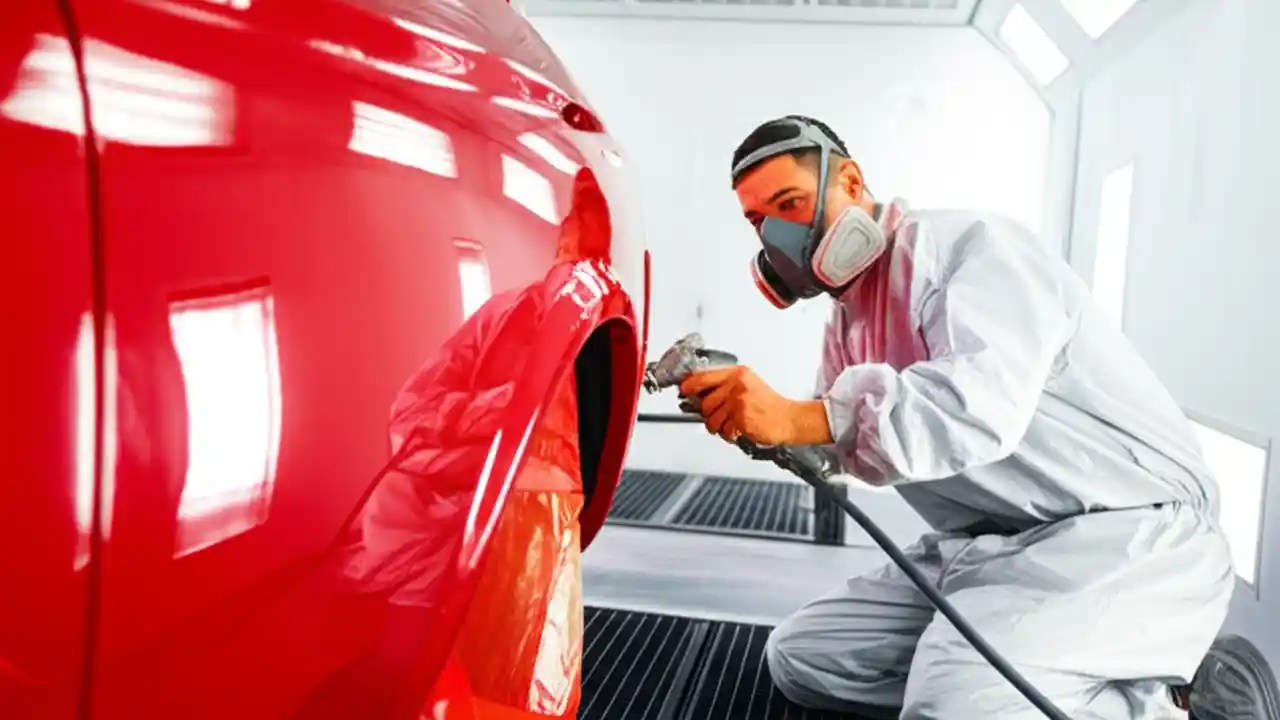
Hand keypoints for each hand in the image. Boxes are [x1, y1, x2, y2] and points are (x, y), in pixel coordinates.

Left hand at [679, 366, 832, 446]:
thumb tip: (699, 394)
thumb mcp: (748, 386)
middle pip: (705, 402)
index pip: (704, 376)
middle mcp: (737, 384)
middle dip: (708, 414)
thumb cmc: (770, 405)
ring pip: (711, 419)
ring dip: (719, 427)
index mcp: (738, 374)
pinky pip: (723, 430)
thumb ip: (725, 387)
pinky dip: (729, 434)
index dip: (690, 384)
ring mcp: (739, 401)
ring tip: (732, 424)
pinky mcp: (741, 417)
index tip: (683, 389)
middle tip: (720, 417)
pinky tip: (740, 429)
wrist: (789, 419)